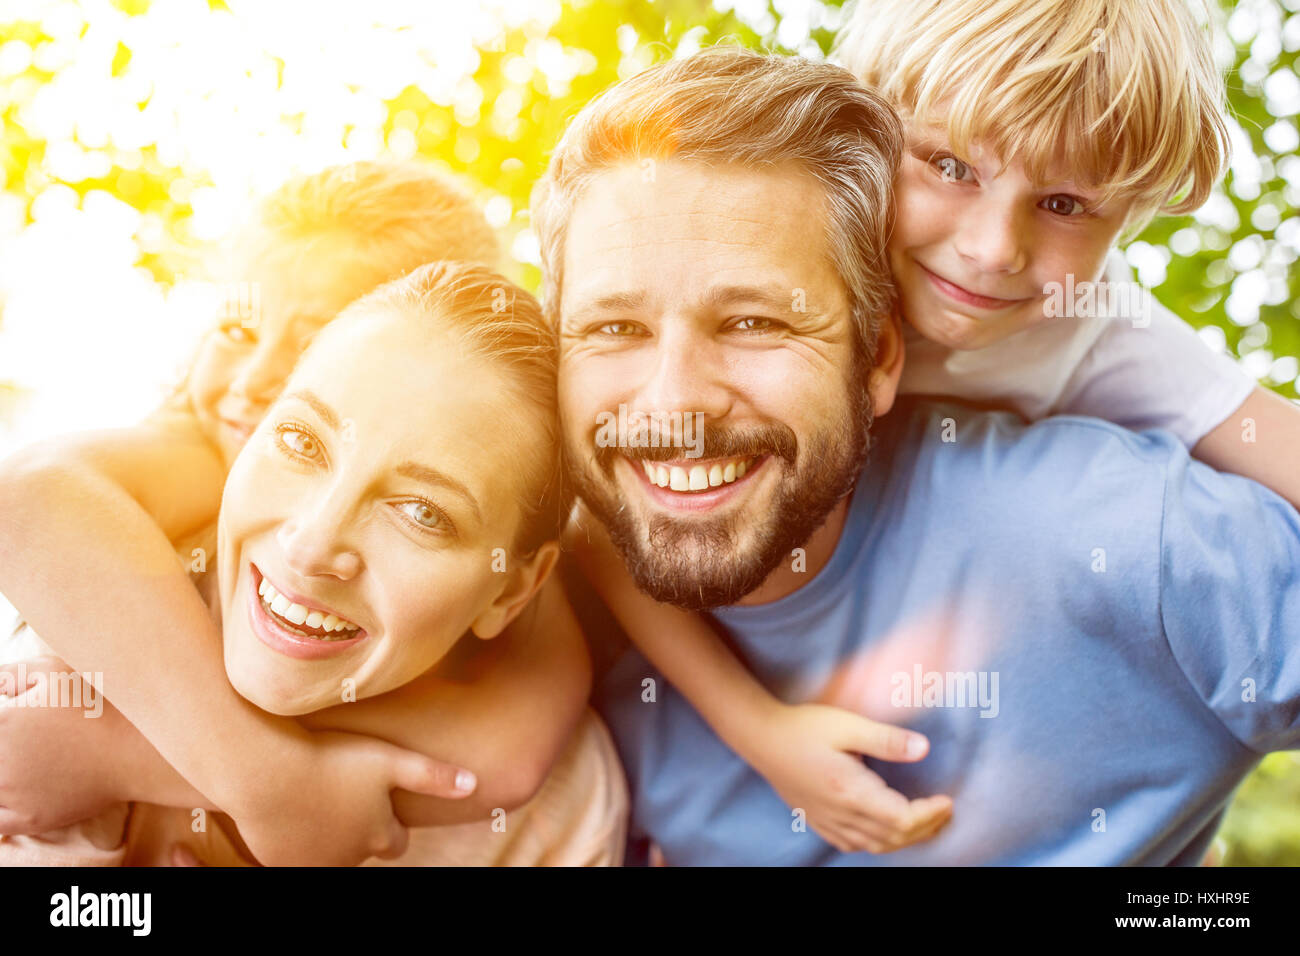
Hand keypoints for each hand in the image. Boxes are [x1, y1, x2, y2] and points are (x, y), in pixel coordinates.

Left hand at [0, 657, 128, 832]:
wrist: (139, 749)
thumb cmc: (101, 703)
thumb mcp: (55, 670)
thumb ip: (8, 675)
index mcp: (1, 722)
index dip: (2, 724)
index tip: (14, 722)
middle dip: (5, 746)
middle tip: (31, 741)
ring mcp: (11, 794)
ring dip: (3, 774)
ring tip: (31, 761)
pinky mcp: (29, 819)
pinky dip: (0, 809)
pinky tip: (16, 794)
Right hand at [223, 730, 478, 866]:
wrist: (266, 770)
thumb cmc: (333, 758)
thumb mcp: (390, 760)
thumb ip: (433, 776)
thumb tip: (474, 785)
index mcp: (379, 836)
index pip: (396, 843)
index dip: (389, 820)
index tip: (379, 798)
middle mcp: (349, 858)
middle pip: (361, 849)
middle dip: (359, 829)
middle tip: (345, 793)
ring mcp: (312, 862)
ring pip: (328, 853)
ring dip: (327, 834)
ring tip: (318, 796)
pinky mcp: (278, 860)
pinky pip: (292, 853)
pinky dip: (294, 837)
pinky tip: (291, 807)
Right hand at [753, 703, 952, 853]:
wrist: (761, 738)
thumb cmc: (803, 726)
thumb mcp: (847, 725)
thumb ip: (886, 739)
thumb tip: (924, 749)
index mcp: (850, 791)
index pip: (901, 819)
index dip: (930, 815)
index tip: (948, 800)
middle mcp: (840, 813)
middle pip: (894, 837)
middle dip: (926, 828)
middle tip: (946, 810)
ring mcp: (828, 821)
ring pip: (876, 845)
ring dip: (906, 838)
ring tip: (927, 822)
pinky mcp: (819, 821)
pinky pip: (855, 844)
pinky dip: (880, 843)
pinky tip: (887, 830)